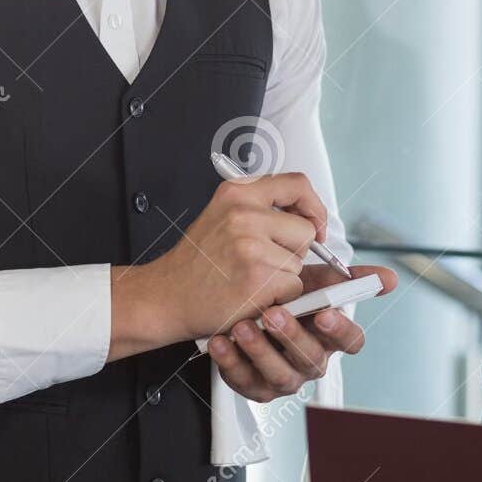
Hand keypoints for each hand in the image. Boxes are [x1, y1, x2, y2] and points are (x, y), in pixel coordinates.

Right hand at [108, 173, 329, 359]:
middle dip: (295, 251)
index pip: (297, 184)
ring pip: (300, 264)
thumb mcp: (222, 215)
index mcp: (238, 192)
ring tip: (250, 277)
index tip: (315, 224)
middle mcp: (244, 214)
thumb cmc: (195, 262)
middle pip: (305, 230)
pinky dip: (279, 297)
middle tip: (265, 261)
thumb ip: (261, 209)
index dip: (314, 207)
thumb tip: (309, 216)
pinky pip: (293, 288)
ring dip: (284, 277)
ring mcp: (251, 246)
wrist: (166, 295)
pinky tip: (251, 293)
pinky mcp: (257, 278)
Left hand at [209, 264, 397, 401]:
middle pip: (311, 359)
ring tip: (243, 326)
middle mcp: (310, 360)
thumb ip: (348, 279)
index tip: (324, 312)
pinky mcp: (253, 386)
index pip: (350, 341)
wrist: (243, 306)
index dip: (340, 330)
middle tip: (274, 314)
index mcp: (330, 336)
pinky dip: (231, 361)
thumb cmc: (287, 295)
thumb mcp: (314, 281)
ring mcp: (282, 376)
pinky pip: (243, 380)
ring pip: (279, 375)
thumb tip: (389, 278)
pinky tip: (220, 340)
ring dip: (260, 351)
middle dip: (293, 337)